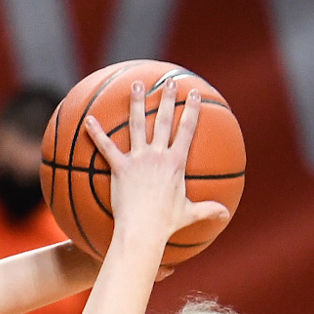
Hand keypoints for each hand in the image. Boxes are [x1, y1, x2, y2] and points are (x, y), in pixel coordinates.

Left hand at [83, 82, 229, 249]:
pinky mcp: (120, 169)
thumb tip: (225, 216)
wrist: (143, 231)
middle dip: (167, 99)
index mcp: (177, 162)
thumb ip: (208, 211)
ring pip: (137, 125)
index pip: (188, 130)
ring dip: (136, 103)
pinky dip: (96, 134)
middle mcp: (159, 156)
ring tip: (136, 85)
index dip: (192, 110)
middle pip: (164, 120)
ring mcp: (139, 160)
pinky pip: (106, 148)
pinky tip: (88, 120)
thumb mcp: (190, 214)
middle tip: (169, 82)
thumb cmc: (166, 224)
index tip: (195, 94)